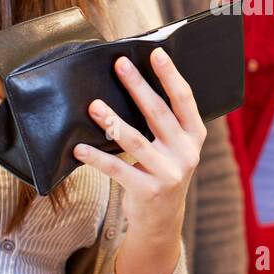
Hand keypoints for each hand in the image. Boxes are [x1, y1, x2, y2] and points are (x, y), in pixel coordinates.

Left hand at [73, 47, 204, 241]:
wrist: (162, 220)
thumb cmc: (162, 171)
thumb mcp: (173, 147)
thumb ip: (164, 123)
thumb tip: (135, 82)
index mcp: (195, 136)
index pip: (184, 99)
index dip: (170, 75)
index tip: (155, 53)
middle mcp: (187, 153)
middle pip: (159, 113)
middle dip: (138, 86)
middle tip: (119, 64)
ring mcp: (169, 173)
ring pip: (136, 140)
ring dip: (112, 120)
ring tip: (93, 105)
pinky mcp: (148, 191)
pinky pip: (118, 169)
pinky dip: (96, 158)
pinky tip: (79, 148)